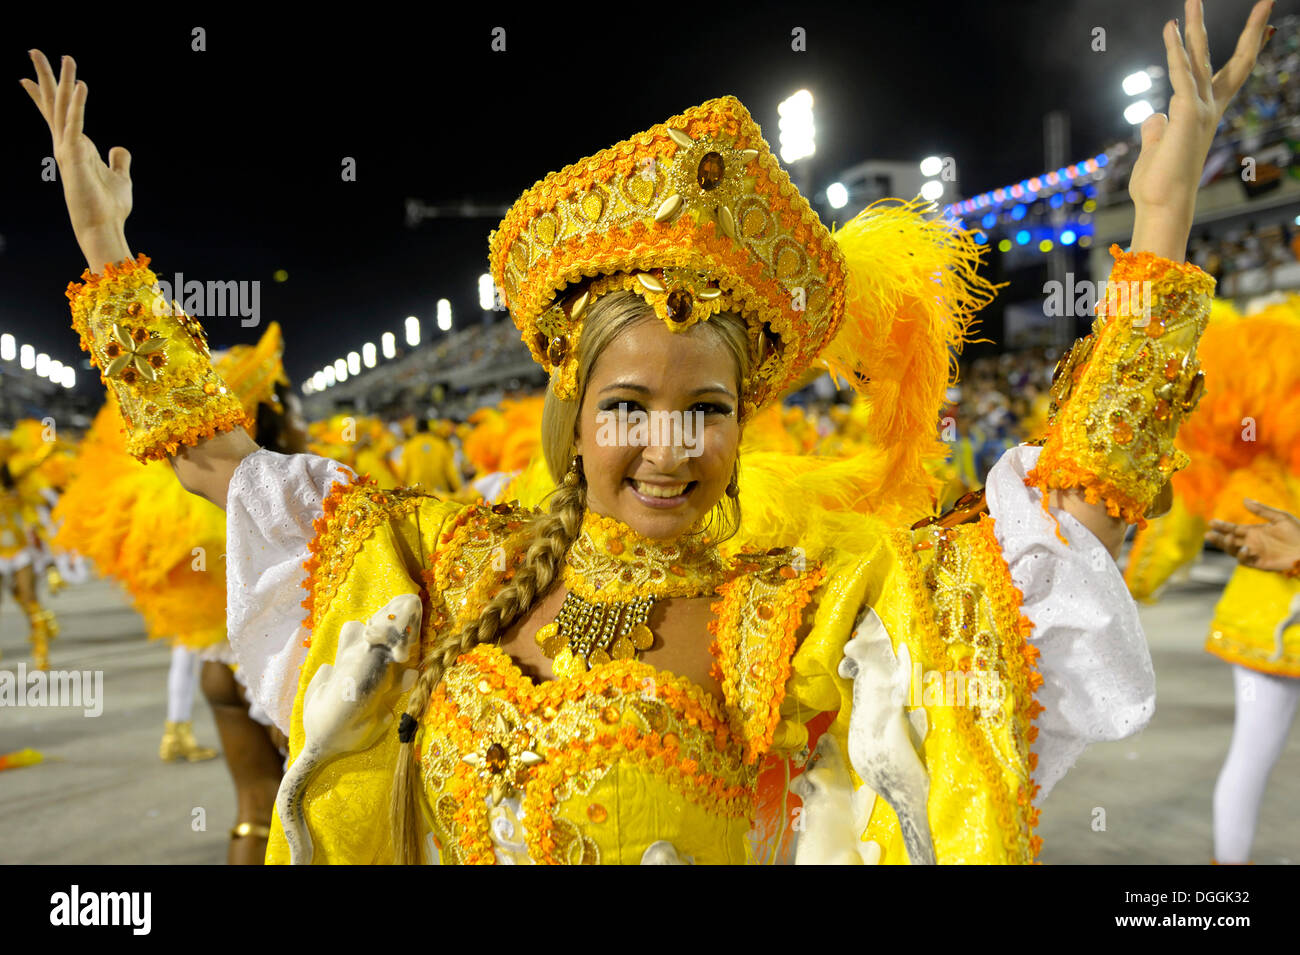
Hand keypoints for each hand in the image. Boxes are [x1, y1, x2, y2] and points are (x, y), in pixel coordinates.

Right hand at [20, 51, 132, 268]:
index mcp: (75, 147)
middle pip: (54, 104)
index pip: (56, 115)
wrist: (103, 227)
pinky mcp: (76, 155)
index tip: (27, 76)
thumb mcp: (119, 177)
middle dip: (46, 77)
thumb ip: (118, 160)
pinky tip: (82, 86)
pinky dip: (79, 105)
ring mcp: (68, 149)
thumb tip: (119, 147)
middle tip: (35, 51)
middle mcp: (66, 144)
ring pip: (64, 107)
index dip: (44, 95)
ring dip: (65, 81)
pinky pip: (77, 123)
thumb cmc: (108, 206)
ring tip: (66, 57)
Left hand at [1128, 1, 1272, 259]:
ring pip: (1200, 58)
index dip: (1249, 47)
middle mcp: (1208, 108)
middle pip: (1232, 58)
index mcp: (1205, 115)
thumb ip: (1158, 129)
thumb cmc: (1158, 185)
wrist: (1162, 207)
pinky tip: (1169, 29)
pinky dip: (1174, 51)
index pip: (1231, 73)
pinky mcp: (1184, 113)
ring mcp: (1199, 109)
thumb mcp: (1158, 149)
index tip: (1267, 24)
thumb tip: (1155, 115)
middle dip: (1249, 28)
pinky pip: (1179, 74)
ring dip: (1196, 26)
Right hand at [1205, 498, 1299, 572]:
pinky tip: (1245, 549)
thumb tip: (1244, 499)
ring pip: (1233, 551)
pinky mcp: (1260, 564)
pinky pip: (1246, 561)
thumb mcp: (1280, 517)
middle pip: (1229, 541)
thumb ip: (1262, 510)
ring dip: (1227, 546)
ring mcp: (1255, 554)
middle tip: (1208, 534)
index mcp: (1254, 532)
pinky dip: (1242, 556)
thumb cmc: (1298, 533)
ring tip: (1225, 538)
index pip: (1233, 529)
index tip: (1211, 522)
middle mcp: (1251, 543)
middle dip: (1218, 538)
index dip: (1222, 526)